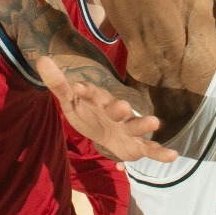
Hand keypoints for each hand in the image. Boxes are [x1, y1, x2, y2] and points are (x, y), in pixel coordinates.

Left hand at [34, 56, 176, 163]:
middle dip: (120, 109)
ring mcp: (128, 128)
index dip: (85, 91)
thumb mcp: (71, 102)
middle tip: (123, 106)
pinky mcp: (136, 145)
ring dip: (144, 124)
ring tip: (155, 123)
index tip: (77, 88)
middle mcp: (116, 112)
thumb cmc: (88, 113)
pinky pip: (150, 149)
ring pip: (137, 126)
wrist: (105, 132)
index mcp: (99, 100)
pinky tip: (173, 155)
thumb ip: (59, 85)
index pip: (91, 94)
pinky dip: (161, 152)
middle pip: (118, 110)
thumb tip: (42, 60)